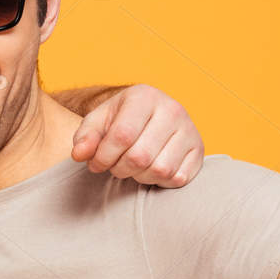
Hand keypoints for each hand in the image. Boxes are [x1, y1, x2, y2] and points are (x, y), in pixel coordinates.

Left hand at [70, 83, 203, 186]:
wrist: (151, 117)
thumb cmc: (120, 120)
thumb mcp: (98, 122)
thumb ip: (85, 137)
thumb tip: (80, 155)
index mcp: (145, 97)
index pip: (122, 135)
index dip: (104, 157)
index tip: (95, 164)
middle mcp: (172, 109)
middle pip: (140, 156)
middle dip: (119, 169)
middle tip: (114, 166)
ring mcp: (190, 130)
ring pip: (159, 170)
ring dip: (139, 176)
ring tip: (132, 167)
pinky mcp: (199, 150)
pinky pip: (177, 178)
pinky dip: (159, 181)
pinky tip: (150, 169)